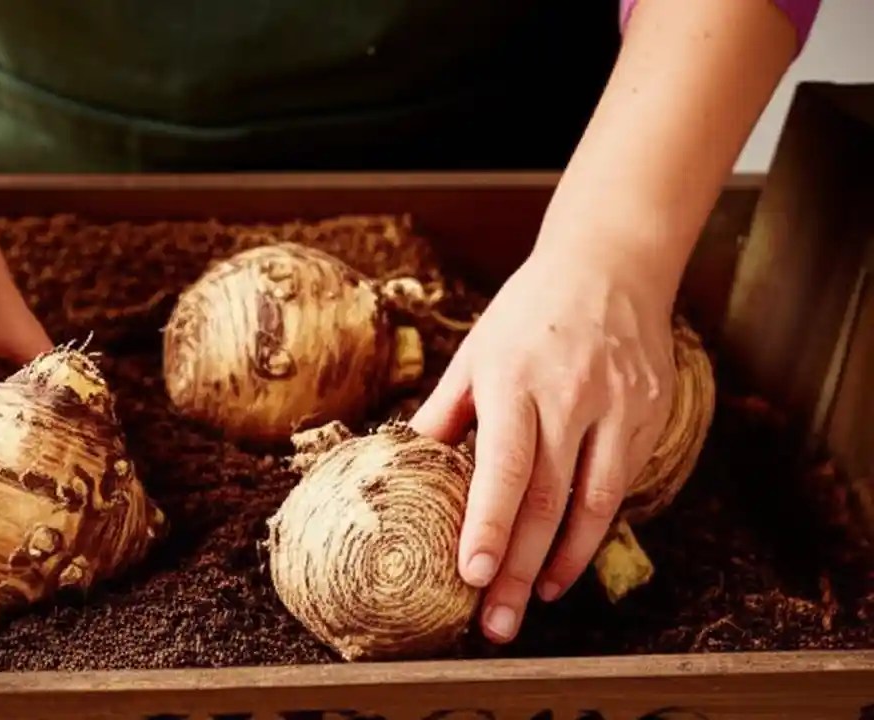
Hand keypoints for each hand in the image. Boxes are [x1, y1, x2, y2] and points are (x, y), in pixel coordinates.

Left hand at [409, 241, 676, 642]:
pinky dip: (592, 531)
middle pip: (547, 500)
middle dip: (520, 570)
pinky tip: (567, 561)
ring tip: (534, 603)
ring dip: (563, 563)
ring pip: (593, 505)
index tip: (472, 574)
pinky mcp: (650, 417)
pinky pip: (620, 487)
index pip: (504, 465)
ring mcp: (618, 408)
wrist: (612, 265)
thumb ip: (444, 412)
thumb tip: (401, 462)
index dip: (489, 524)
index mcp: (514, 379)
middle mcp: (570, 397)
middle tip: (496, 624)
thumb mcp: (476, 352)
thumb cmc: (529, 313)